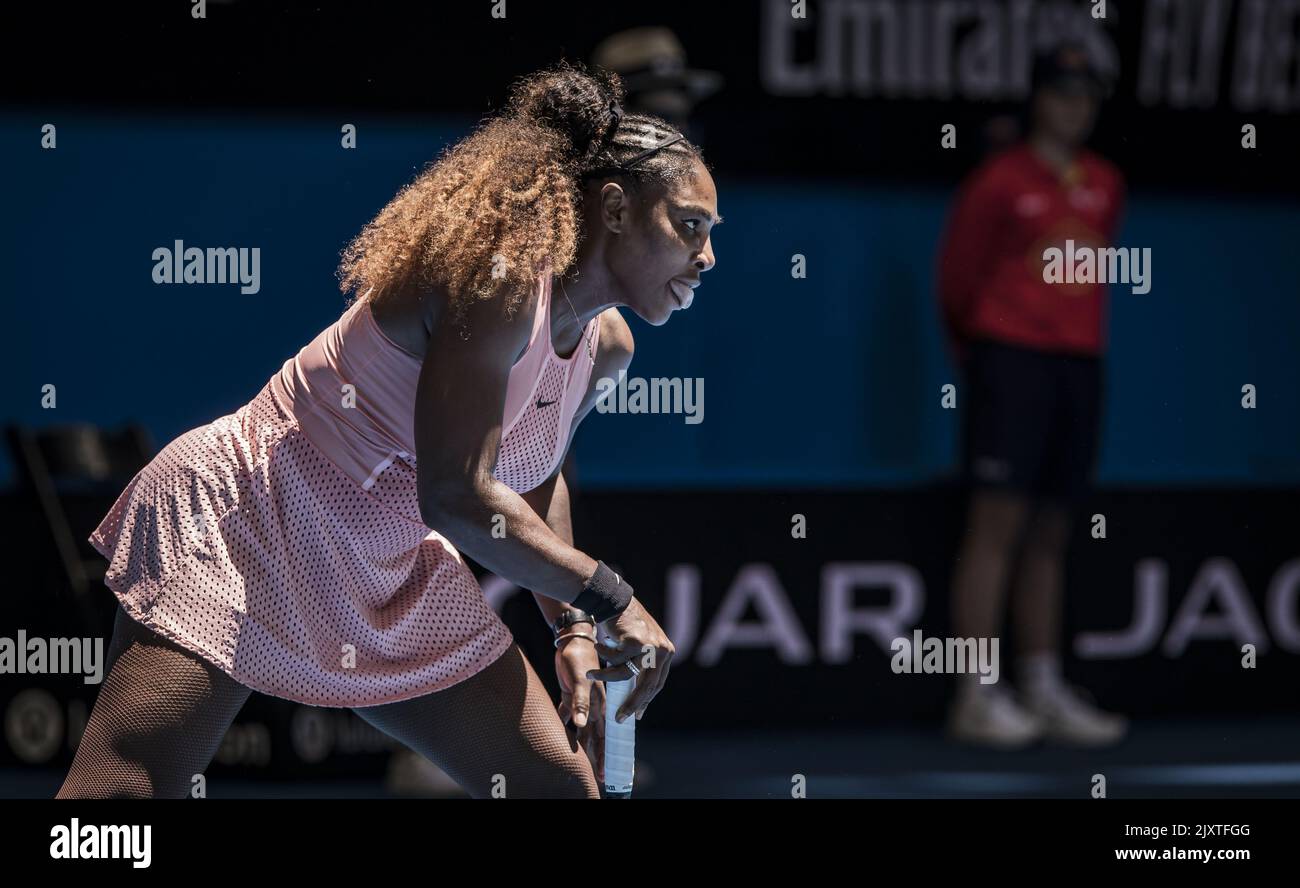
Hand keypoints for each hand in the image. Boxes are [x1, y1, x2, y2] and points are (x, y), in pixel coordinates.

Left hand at [555, 633, 604, 781]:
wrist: (570, 639)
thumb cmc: (578, 656)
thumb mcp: (579, 678)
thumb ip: (580, 701)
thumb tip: (580, 724)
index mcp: (599, 704)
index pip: (603, 735)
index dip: (605, 754)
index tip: (604, 772)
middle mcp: (592, 706)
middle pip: (594, 737)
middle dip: (595, 757)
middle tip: (597, 777)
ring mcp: (580, 702)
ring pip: (581, 730)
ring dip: (580, 746)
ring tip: (578, 764)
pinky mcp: (568, 695)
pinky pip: (565, 716)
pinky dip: (563, 727)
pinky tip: (557, 738)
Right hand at [585, 596, 674, 722]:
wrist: (616, 600)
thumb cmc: (625, 625)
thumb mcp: (640, 647)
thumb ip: (643, 666)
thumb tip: (640, 698)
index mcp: (666, 653)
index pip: (657, 684)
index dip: (645, 701)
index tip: (636, 715)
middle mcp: (663, 650)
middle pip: (647, 686)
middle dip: (632, 704)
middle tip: (619, 716)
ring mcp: (650, 646)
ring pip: (626, 674)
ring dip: (606, 677)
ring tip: (592, 675)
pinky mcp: (635, 642)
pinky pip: (615, 660)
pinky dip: (603, 657)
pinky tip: (597, 648)